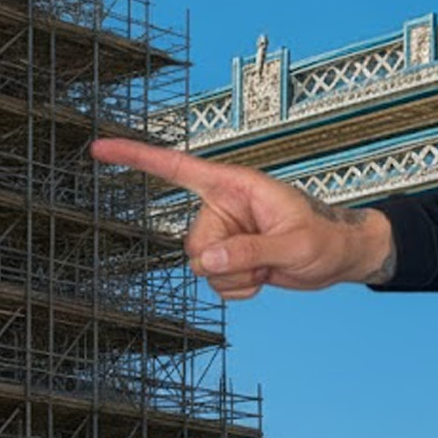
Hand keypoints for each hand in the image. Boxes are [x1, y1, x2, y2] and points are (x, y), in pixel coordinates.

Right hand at [90, 137, 395, 301]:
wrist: (339, 257)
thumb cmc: (324, 238)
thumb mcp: (294, 246)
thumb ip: (249, 252)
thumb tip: (205, 261)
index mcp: (233, 186)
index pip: (176, 168)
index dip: (136, 157)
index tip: (98, 148)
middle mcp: (222, 208)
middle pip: (192, 244)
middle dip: (225, 261)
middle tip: (264, 258)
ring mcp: (224, 235)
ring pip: (202, 269)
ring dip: (236, 278)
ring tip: (269, 266)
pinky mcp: (229, 258)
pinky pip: (217, 284)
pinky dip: (240, 290)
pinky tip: (263, 278)